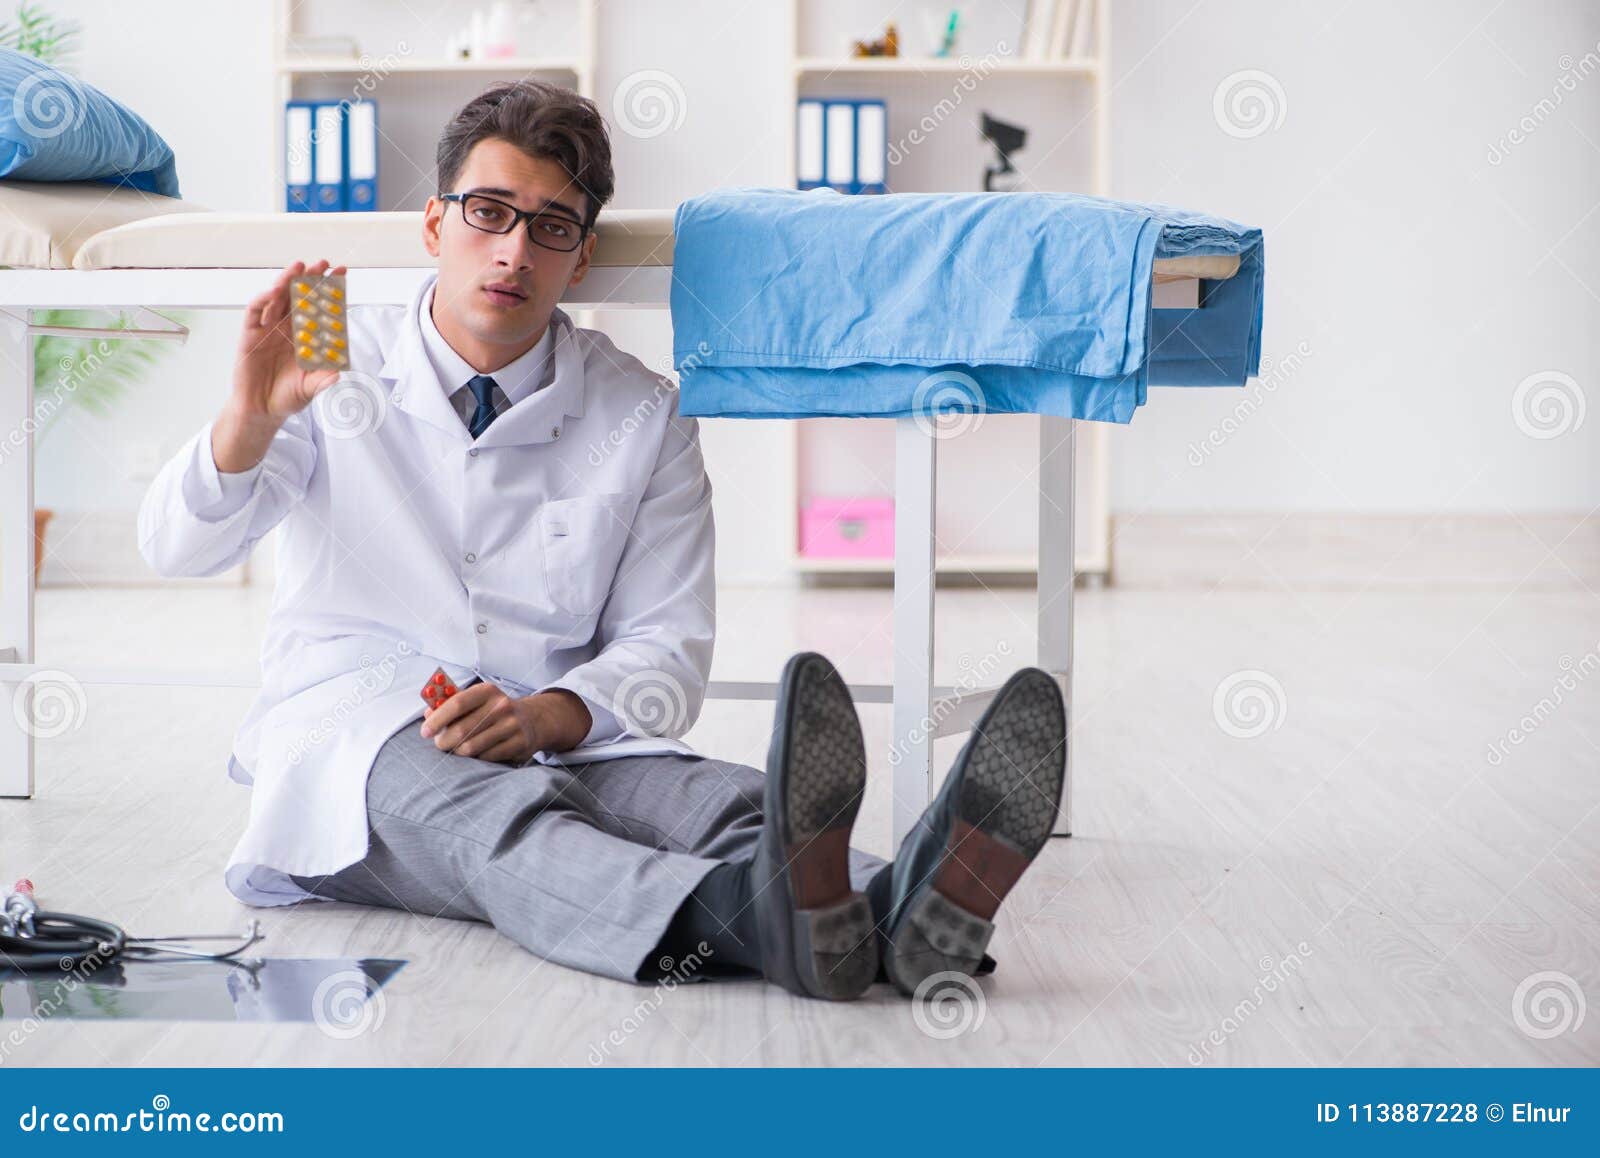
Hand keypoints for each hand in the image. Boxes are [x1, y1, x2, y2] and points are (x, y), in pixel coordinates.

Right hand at [231, 259, 349, 424]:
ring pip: (277, 299)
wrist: (262, 410)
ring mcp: (268, 330)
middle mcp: (288, 329)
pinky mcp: (249, 334)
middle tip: (323, 263)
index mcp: (306, 337)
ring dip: (287, 282)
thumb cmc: (288, 397)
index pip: (319, 308)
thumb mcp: (310, 388)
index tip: (343, 273)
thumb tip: (340, 372)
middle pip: (299, 297)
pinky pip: (255, 312)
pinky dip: (263, 300)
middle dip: (311, 279)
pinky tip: (273, 291)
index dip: (330, 291)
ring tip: (298, 268)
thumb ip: (323, 379)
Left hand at [420, 684, 592, 764]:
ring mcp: (512, 725)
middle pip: (462, 730)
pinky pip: (487, 758)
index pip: (457, 703)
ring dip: (459, 752)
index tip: (425, 732)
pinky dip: (477, 759)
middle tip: (440, 744)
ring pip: (472, 747)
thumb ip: (450, 705)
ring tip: (458, 749)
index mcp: (487, 691)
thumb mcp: (477, 701)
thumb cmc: (494, 711)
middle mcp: (501, 706)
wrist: (533, 720)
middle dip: (444, 741)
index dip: (438, 719)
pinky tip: (478, 753)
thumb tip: (428, 714)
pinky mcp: (519, 743)